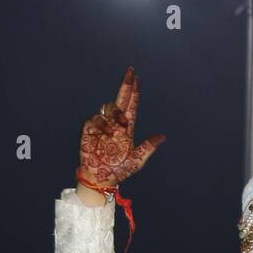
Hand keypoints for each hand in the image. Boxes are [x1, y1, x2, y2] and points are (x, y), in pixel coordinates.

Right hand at [78, 67, 165, 190]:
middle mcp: (114, 125)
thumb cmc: (118, 171)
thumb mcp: (136, 161)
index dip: (134, 93)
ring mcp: (102, 127)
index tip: (137, 79)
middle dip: (125, 86)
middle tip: (130, 73)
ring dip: (116, 112)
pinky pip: (95, 119)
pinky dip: (102, 123)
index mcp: (126, 130)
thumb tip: (162, 137)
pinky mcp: (89, 131)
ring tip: (123, 123)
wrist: (101, 180)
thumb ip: (148, 147)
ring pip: (108, 108)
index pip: (131, 107)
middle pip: (120, 100)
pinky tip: (108, 132)